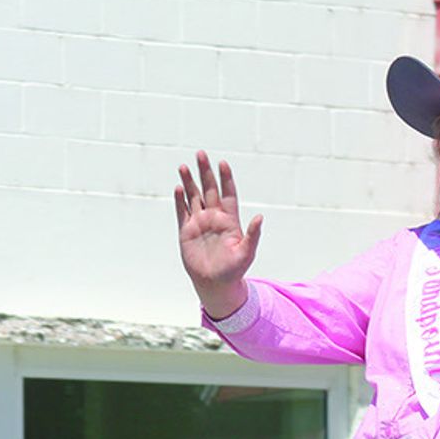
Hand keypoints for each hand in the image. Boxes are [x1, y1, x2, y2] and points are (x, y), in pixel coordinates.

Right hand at [174, 150, 261, 319]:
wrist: (215, 284)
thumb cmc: (234, 270)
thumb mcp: (247, 252)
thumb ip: (253, 234)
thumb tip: (260, 217)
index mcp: (229, 220)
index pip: (227, 193)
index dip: (225, 179)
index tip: (223, 163)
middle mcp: (214, 217)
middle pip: (209, 189)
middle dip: (205, 172)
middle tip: (201, 154)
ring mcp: (199, 223)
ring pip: (194, 197)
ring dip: (189, 182)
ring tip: (184, 166)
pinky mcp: (186, 231)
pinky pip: (182, 212)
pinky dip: (180, 200)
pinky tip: (178, 188)